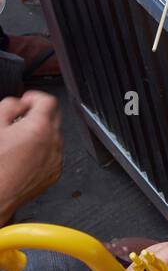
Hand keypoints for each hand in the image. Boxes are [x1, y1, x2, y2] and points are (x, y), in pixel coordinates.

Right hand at [0, 92, 62, 223]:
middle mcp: (53, 142)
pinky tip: (24, 158)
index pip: (48, 101)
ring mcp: (55, 159)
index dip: (35, 97)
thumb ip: (10, 106)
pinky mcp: (54, 173)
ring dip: (40, 134)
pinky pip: (53, 154)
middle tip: (20, 120)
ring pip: (53, 136)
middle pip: (54, 116)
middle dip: (38, 114)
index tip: (26, 101)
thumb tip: (20, 104)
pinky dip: (42, 151)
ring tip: (18, 143)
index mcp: (39, 127)